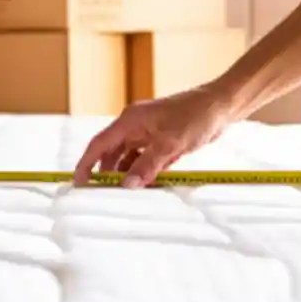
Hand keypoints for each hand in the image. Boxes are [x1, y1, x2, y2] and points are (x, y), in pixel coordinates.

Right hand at [73, 83, 237, 187]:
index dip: (86, 163)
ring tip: (126, 194)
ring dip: (128, 174)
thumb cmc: (196, 116)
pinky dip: (145, 172)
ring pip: (130, 158)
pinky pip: (146, 160)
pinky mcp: (162, 140)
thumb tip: (127, 184)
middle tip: (103, 195)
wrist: (221, 106)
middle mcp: (135, 126)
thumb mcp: (170, 144)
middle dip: (106, 173)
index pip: (100, 144)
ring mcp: (149, 133)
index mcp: (130, 121)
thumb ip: (148, 165)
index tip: (79, 182)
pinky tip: (147, 186)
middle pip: (112, 153)